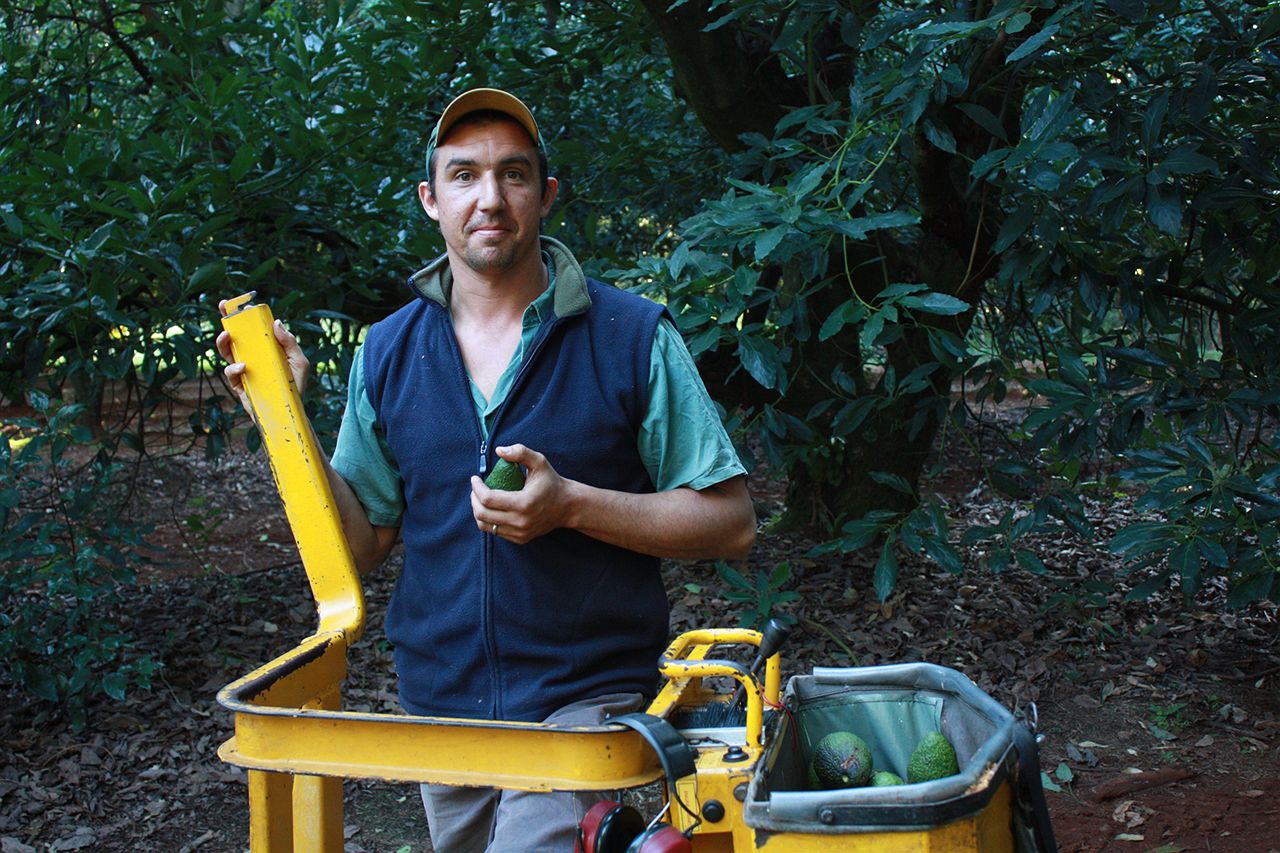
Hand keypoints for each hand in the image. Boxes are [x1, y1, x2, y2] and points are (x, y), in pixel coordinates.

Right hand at [216, 300, 310, 419]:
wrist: (290, 412)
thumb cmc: (295, 386)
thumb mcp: (299, 362)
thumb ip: (290, 343)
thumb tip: (277, 322)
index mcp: (266, 349)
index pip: (254, 329)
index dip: (245, 316)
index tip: (240, 303)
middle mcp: (253, 357)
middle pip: (236, 336)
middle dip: (227, 320)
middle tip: (224, 307)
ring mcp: (244, 370)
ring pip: (227, 352)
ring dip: (223, 342)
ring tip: (226, 335)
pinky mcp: (239, 386)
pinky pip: (230, 374)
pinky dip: (233, 369)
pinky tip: (242, 366)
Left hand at [470, 444, 571, 543]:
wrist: (567, 507)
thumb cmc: (551, 482)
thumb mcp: (539, 462)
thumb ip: (520, 452)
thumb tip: (499, 450)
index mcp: (524, 503)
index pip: (488, 499)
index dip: (476, 488)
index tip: (475, 478)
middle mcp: (521, 521)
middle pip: (482, 514)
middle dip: (474, 499)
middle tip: (476, 488)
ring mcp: (520, 533)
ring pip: (485, 525)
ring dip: (478, 511)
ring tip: (480, 498)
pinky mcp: (520, 538)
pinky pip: (495, 531)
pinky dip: (488, 520)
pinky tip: (491, 508)